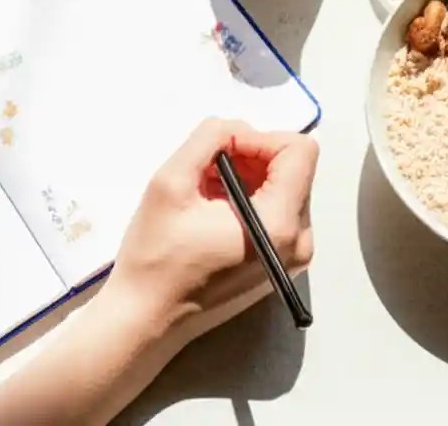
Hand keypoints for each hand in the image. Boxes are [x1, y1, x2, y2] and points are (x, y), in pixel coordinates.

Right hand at [108, 118, 317, 339]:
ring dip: (248, 177)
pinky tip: (212, 212)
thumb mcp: (170, 183)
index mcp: (278, 224)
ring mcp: (293, 258)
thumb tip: (234, 128)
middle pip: (294, 168)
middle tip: (206, 169)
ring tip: (204, 192)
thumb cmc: (155, 258)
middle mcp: (299, 242)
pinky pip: (278, 212)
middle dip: (252, 157)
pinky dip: (249, 200)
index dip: (260, 138)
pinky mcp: (280, 265)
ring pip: (285, 188)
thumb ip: (208, 139)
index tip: (222, 150)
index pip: (300, 150)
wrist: (147, 320)